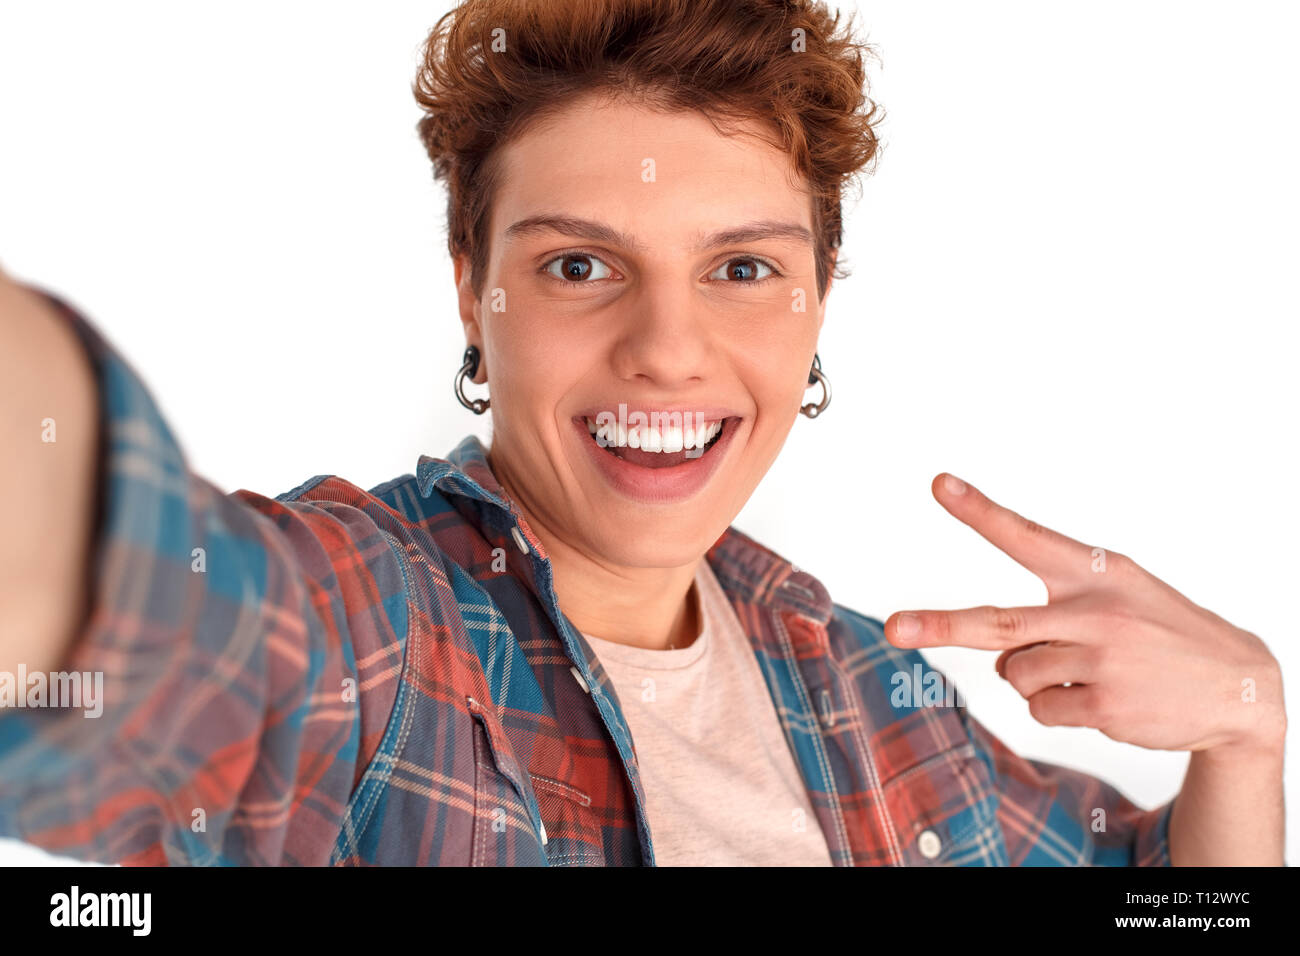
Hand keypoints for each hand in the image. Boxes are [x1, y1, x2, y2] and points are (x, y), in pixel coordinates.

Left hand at [884, 474, 1285, 755]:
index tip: (938, 483)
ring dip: (1038, 678)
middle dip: (939, 625)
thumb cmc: (1161, 632)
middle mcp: (1092, 612)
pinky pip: (1042, 708)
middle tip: (892, 627)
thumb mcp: (1119, 596)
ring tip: (1091, 670)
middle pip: (996, 623)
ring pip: (1016, 674)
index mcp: (1094, 572)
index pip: (1026, 535)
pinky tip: (1104, 695)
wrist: (1237, 684)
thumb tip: (999, 658)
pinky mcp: (1103, 703)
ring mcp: (1098, 659)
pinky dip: (1059, 706)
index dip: (979, 511)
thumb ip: (1053, 612)